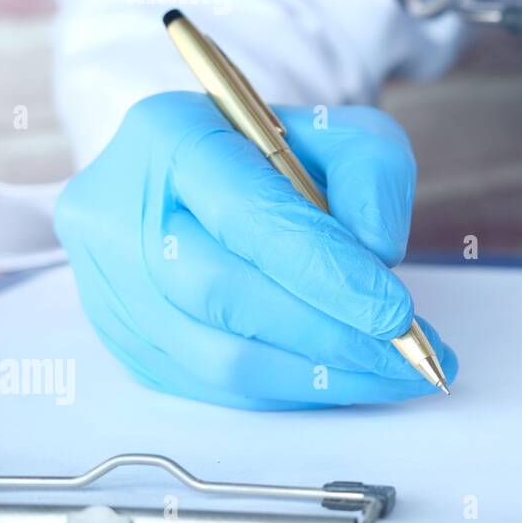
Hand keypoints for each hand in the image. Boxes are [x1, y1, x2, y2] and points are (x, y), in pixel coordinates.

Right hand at [54, 91, 455, 408]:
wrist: (208, 177)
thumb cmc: (278, 153)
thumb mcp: (342, 132)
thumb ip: (371, 174)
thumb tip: (378, 251)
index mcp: (168, 136)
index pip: (246, 214)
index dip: (325, 272)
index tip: (396, 312)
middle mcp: (117, 212)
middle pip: (222, 292)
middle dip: (330, 333)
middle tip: (410, 352)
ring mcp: (112, 286)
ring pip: (217, 356)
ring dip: (320, 376)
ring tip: (395, 373)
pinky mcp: (128, 342)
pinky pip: (214, 387)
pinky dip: (291, 389)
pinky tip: (347, 379)